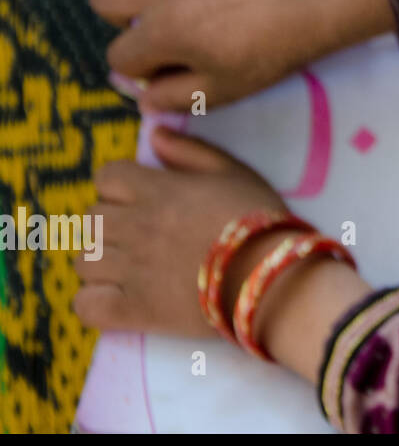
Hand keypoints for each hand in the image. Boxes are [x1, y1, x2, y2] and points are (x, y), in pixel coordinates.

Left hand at [73, 127, 291, 337]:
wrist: (268, 276)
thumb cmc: (258, 218)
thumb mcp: (234, 171)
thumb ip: (190, 150)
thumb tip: (153, 135)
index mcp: (155, 190)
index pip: (106, 177)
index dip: (121, 185)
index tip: (143, 197)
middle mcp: (133, 226)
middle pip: (91, 218)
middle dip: (112, 223)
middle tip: (142, 235)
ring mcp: (127, 270)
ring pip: (82, 261)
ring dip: (103, 262)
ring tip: (131, 268)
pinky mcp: (131, 310)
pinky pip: (85, 305)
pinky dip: (94, 301)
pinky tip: (118, 297)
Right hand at [89, 0, 394, 112]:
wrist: (317, 0)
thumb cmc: (274, 49)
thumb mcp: (227, 89)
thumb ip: (178, 98)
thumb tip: (144, 98)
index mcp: (164, 31)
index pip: (120, 55)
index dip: (142, 66)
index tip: (171, 63)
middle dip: (124, 15)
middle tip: (161, 19)